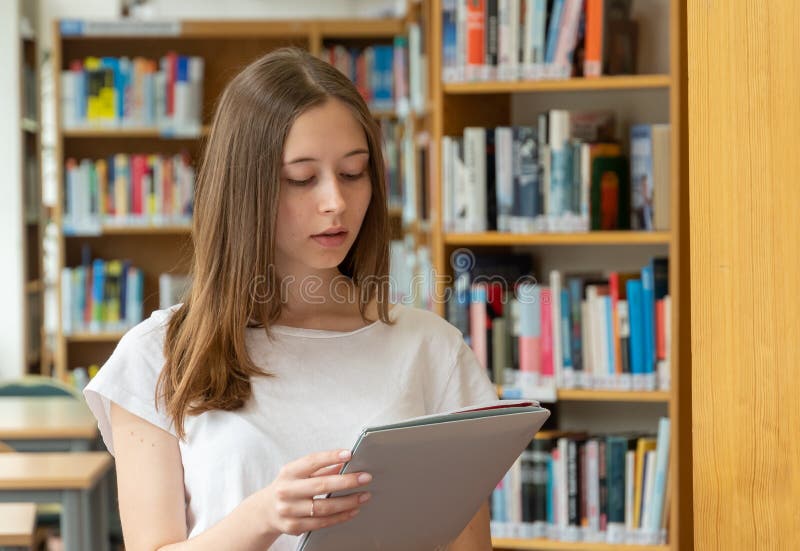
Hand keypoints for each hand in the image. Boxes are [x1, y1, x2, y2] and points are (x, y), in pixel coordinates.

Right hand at [256, 449, 372, 536]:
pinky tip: (353, 510)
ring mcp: (289, 511)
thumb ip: (322, 468)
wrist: (265, 511)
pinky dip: (340, 516)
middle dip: (347, 481)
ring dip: (348, 502)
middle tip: (365, 478)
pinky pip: (322, 523)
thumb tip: (347, 462)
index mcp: (288, 472)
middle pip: (321, 486)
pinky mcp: (294, 527)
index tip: (349, 454)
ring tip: (364, 496)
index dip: (331, 457)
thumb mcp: (300, 473)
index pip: (312, 462)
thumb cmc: (288, 487)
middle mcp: (286, 491)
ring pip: (324, 507)